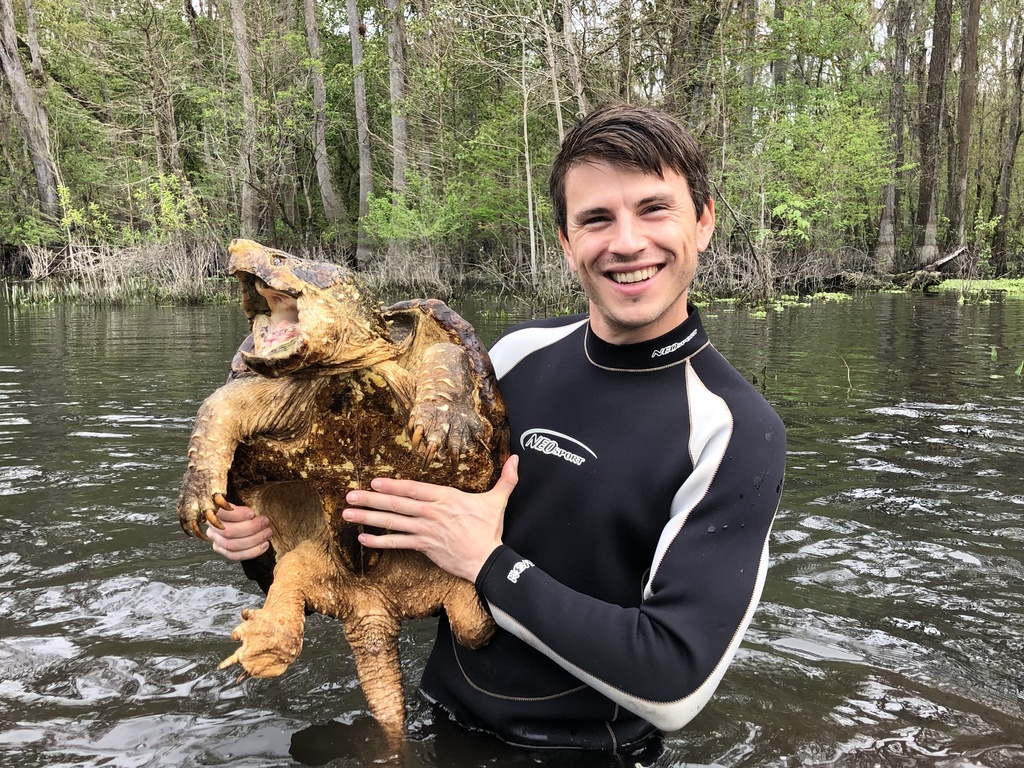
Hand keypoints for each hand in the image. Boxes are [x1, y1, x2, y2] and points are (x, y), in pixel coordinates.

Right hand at [207, 504, 272, 560]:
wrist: (238, 518)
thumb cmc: (241, 508)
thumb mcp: (240, 498)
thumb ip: (242, 501)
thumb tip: (255, 500)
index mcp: (213, 510)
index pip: (221, 513)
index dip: (237, 515)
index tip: (252, 513)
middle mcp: (212, 527)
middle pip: (228, 531)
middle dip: (250, 528)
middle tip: (265, 522)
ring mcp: (216, 540)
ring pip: (232, 545)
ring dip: (254, 540)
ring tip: (267, 533)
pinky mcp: (222, 550)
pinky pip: (235, 555)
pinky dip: (251, 552)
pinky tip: (264, 545)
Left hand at [342, 455, 518, 581]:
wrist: (488, 559)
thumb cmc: (490, 530)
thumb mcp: (498, 501)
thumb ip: (506, 479)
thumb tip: (517, 458)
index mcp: (446, 497)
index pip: (413, 489)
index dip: (392, 485)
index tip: (374, 482)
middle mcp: (432, 512)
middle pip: (397, 504)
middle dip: (371, 500)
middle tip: (349, 496)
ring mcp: (426, 530)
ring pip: (393, 522)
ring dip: (369, 518)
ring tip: (348, 514)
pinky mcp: (425, 547)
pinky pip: (398, 543)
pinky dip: (380, 542)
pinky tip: (364, 539)